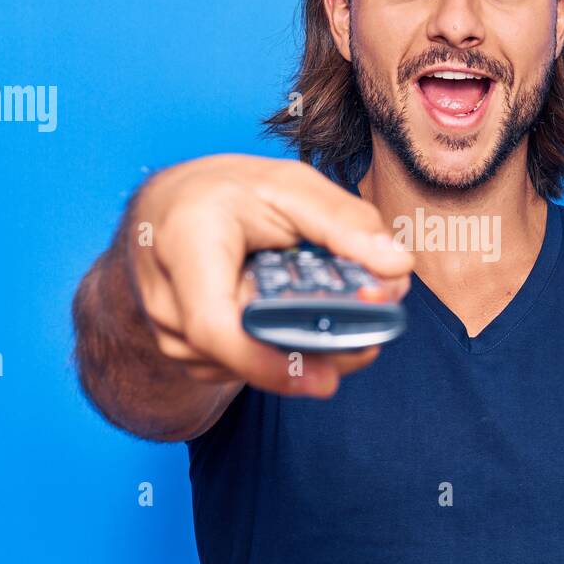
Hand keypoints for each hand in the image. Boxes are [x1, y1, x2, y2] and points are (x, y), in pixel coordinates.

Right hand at [124, 154, 413, 397]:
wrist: (168, 210)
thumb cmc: (230, 193)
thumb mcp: (289, 185)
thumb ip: (344, 221)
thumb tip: (397, 265)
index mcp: (187, 240)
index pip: (214, 325)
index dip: (268, 361)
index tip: (325, 378)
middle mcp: (167, 297)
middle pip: (241, 357)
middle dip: (311, 356)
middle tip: (366, 346)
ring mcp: (170, 333)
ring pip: (246, 369)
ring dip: (300, 355)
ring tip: (340, 325)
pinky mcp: (186, 353)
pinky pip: (241, 368)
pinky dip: (278, 354)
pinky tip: (303, 328)